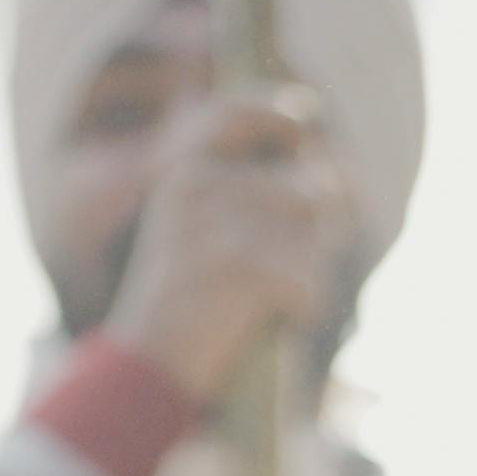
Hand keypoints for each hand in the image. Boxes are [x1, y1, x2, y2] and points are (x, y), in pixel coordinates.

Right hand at [108, 86, 353, 408]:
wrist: (146, 364)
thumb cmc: (181, 302)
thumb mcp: (192, 229)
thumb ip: (241, 191)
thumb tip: (329, 175)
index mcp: (180, 168)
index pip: (239, 112)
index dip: (281, 113)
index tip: (305, 115)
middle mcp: (195, 184)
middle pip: (303, 188)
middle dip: (318, 226)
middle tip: (305, 252)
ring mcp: (215, 223)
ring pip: (310, 235)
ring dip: (310, 270)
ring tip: (279, 296)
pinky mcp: (237, 268)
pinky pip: (307, 279)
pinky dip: (307, 306)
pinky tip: (285, 319)